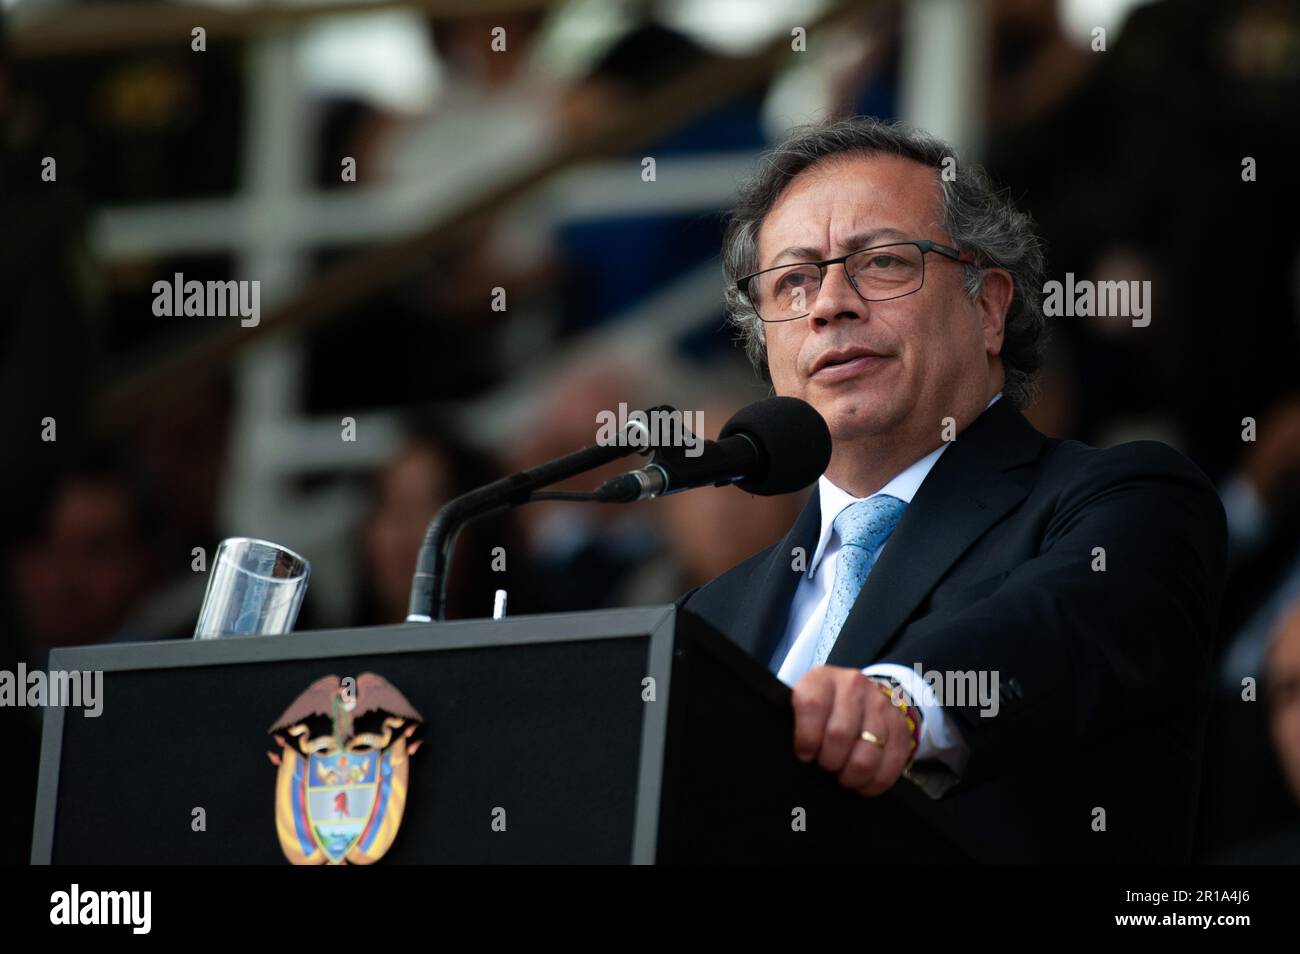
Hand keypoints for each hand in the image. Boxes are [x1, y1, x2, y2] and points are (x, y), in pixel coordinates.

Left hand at [791, 665, 914, 796]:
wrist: (857, 694)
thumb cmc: (821, 708)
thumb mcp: (802, 703)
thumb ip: (795, 722)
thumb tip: (794, 755)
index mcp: (822, 679)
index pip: (812, 706)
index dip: (807, 738)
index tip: (805, 755)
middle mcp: (853, 686)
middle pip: (840, 734)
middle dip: (830, 761)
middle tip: (826, 766)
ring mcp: (880, 704)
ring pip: (867, 753)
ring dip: (852, 775)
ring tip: (843, 776)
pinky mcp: (900, 724)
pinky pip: (892, 761)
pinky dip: (876, 781)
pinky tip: (863, 784)